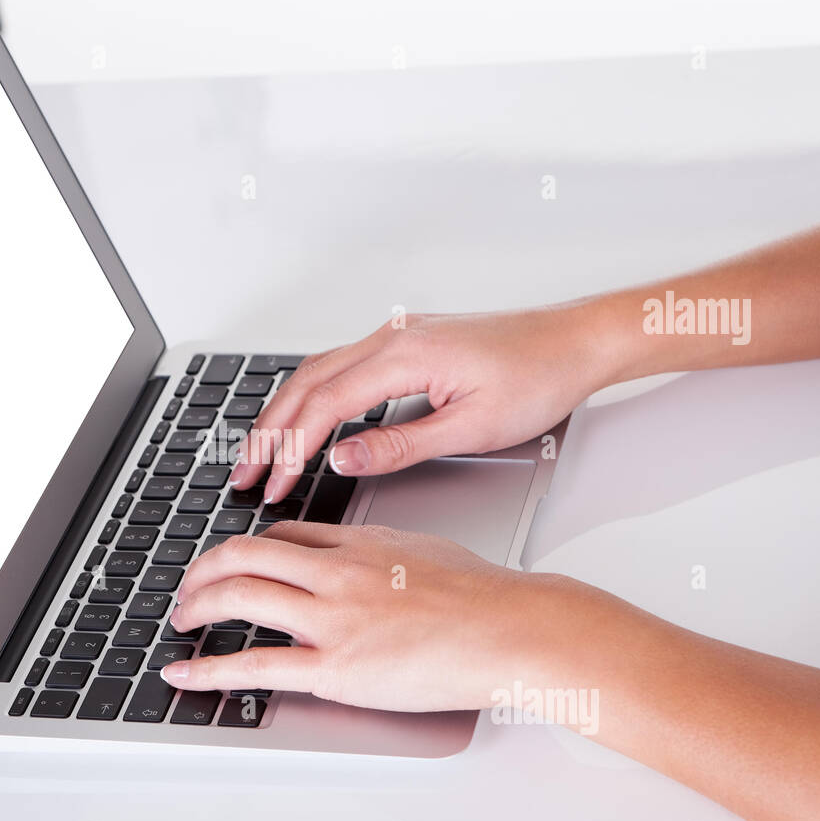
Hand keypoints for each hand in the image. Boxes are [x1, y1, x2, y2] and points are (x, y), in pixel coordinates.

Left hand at [160, 520, 579, 711]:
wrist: (509, 628)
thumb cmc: (483, 596)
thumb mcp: (422, 551)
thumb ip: (379, 554)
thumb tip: (363, 563)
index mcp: (357, 544)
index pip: (282, 535)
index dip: (246, 550)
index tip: (231, 564)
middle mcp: (335, 573)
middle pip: (245, 555)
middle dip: (204, 571)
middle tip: (188, 589)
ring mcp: (331, 619)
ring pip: (240, 596)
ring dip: (198, 607)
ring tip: (181, 621)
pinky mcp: (334, 668)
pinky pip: (255, 664)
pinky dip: (208, 669)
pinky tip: (184, 674)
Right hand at [232, 305, 614, 502]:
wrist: (575, 341)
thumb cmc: (537, 378)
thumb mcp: (471, 427)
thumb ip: (399, 445)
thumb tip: (342, 457)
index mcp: (403, 356)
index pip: (324, 407)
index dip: (290, 450)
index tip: (273, 485)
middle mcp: (390, 337)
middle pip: (305, 384)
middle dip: (268, 432)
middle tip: (244, 474)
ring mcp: (395, 335)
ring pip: (316, 371)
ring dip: (284, 412)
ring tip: (261, 453)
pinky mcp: (404, 341)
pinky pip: (339, 366)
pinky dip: (310, 396)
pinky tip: (304, 419)